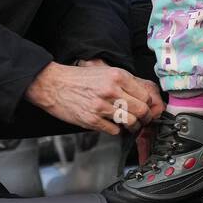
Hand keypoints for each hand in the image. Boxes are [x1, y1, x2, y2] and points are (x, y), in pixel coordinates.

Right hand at [25, 61, 163, 134]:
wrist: (53, 85)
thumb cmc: (79, 79)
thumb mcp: (105, 72)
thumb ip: (125, 82)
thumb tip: (146, 95)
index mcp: (117, 76)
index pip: (145, 95)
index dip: (148, 104)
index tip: (146, 108)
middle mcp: (111, 90)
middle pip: (141, 110)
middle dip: (144, 118)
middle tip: (141, 119)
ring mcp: (101, 106)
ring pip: (130, 122)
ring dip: (131, 126)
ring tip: (127, 123)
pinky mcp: (92, 120)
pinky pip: (114, 130)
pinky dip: (115, 129)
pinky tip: (110, 123)